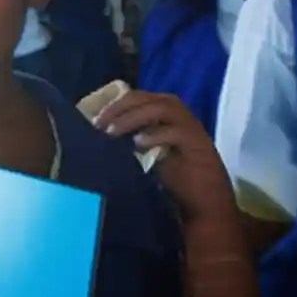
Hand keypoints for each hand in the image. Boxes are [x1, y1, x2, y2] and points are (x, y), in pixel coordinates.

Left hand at [92, 91, 234, 222]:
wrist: (204, 200)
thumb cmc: (172, 174)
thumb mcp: (145, 150)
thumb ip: (130, 135)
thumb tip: (100, 128)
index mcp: (163, 111)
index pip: (135, 97)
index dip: (113, 104)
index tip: (93, 119)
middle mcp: (177, 113)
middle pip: (144, 98)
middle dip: (119, 108)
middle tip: (99, 124)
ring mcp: (189, 126)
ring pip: (160, 108)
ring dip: (133, 117)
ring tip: (113, 132)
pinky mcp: (198, 142)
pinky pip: (175, 131)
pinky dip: (155, 135)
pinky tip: (139, 143)